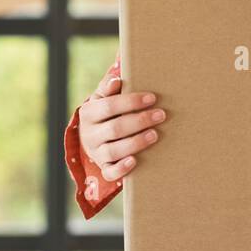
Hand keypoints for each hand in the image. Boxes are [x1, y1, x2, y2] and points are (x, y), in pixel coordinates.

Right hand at [78, 62, 164, 182]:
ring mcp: (96, 152)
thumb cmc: (104, 112)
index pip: (109, 106)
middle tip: (161, 115)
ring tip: (155, 135)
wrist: (92, 137)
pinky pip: (110, 172)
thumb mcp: (102, 97)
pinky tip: (135, 161)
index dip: (131, 102)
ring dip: (136, 143)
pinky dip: (122, 168)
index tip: (152, 98)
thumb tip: (117, 77)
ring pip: (114, 150)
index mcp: (88, 113)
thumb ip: (108, 86)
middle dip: (140, 121)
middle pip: (115, 128)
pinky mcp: (103, 167)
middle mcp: (89, 134)